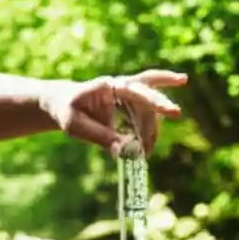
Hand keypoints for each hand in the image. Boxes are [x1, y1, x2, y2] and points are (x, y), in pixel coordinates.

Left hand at [41, 69, 187, 154]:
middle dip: (162, 108)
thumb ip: (99, 136)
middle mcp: (122, 86)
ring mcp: (129, 96)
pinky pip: (147, 117)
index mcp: (108, 85)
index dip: (155, 100)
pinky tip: (146, 149)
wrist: (63, 105)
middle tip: (175, 117)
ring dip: (150, 132)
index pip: (136, 90)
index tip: (173, 110)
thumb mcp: (75, 126)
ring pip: (149, 111)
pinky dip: (148, 134)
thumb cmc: (67, 111)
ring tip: (144, 154)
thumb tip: (125, 150)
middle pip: (148, 96)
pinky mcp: (132, 106)